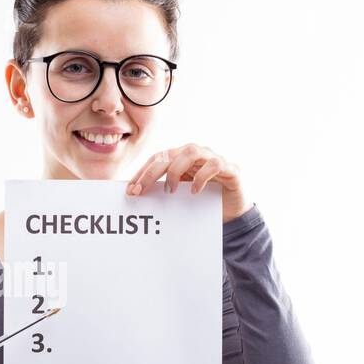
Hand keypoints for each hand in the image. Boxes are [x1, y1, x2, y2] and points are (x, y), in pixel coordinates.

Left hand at [125, 143, 250, 222]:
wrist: (233, 210)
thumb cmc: (204, 200)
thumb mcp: (180, 195)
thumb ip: (164, 190)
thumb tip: (137, 194)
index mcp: (182, 157)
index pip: (157, 158)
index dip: (142, 172)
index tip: (130, 190)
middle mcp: (197, 154)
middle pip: (170, 154)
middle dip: (151, 173)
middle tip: (140, 191)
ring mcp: (213, 158)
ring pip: (191, 152)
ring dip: (176, 171)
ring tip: (170, 190)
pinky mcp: (230, 168)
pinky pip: (214, 165)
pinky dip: (202, 177)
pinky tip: (194, 191)